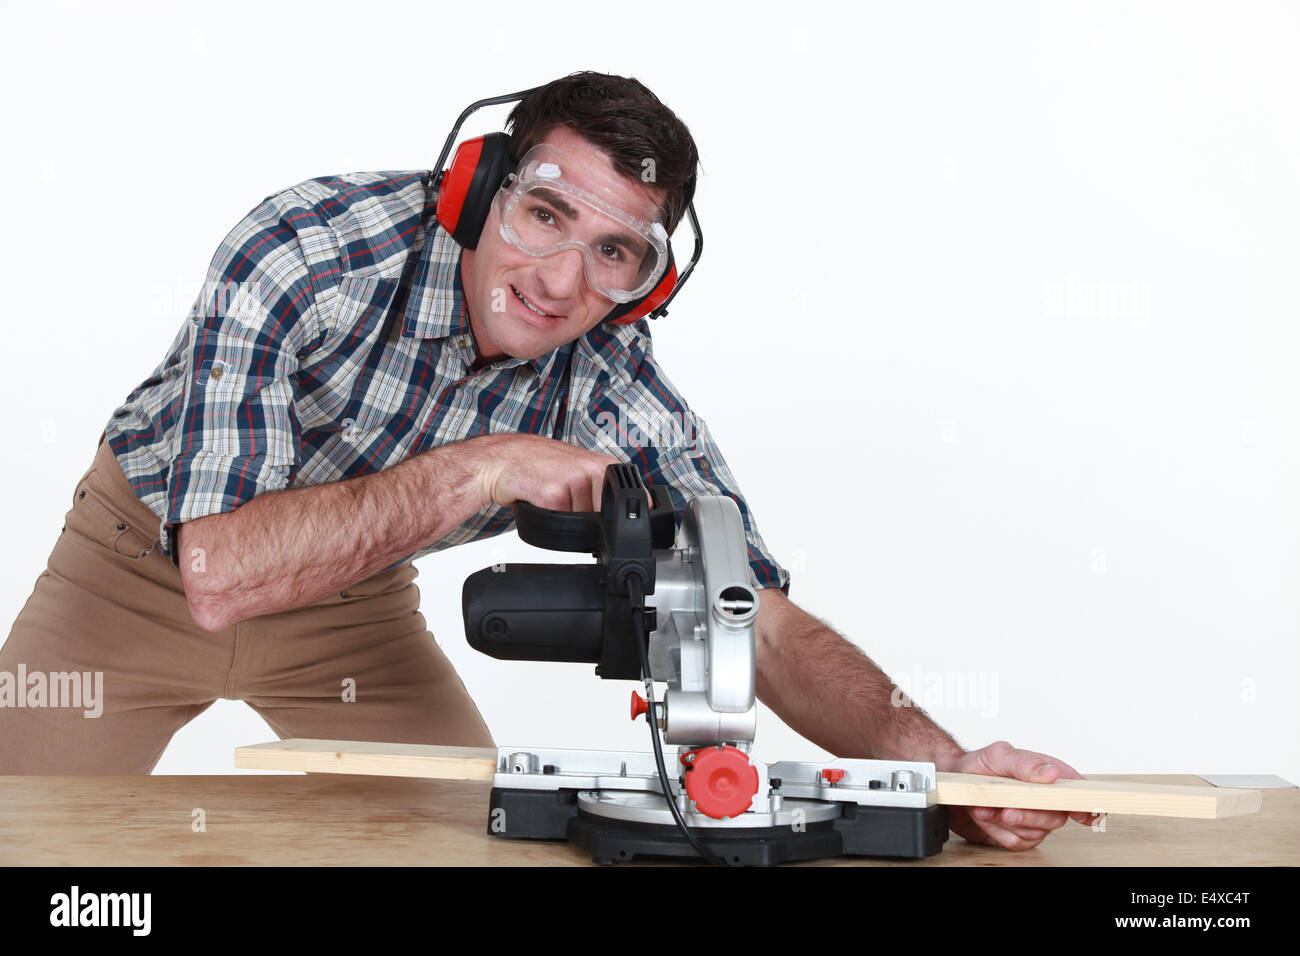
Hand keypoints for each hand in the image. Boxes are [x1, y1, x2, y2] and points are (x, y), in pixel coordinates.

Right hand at [473, 434, 622, 512]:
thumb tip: (624, 514)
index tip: (595, 507)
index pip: (627, 500)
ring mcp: (574, 481)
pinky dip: (549, 515)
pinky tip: (541, 495)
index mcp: (604, 465)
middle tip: (565, 494)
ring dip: (565, 515)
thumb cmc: (541, 463)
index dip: (616, 514)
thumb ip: (603, 487)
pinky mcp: (553, 494)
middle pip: (602, 516)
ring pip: (581, 521)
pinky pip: (560, 520)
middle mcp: (592, 470)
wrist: (505, 459)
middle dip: (584, 514)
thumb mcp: (580, 469)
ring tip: (552, 492)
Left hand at [936, 740, 1101, 850]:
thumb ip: (1024, 763)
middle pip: (1057, 817)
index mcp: (1046, 774)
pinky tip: (985, 816)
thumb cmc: (977, 766)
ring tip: (984, 806)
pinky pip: (1017, 842)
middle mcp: (1044, 798)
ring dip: (1005, 822)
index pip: (1077, 789)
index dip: (1087, 802)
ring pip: (1035, 832)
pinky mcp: (1017, 835)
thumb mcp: (996, 755)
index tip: (1085, 812)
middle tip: (1006, 809)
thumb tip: (1052, 773)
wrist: (952, 784)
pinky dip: (997, 831)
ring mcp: (1033, 818)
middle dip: (1030, 815)